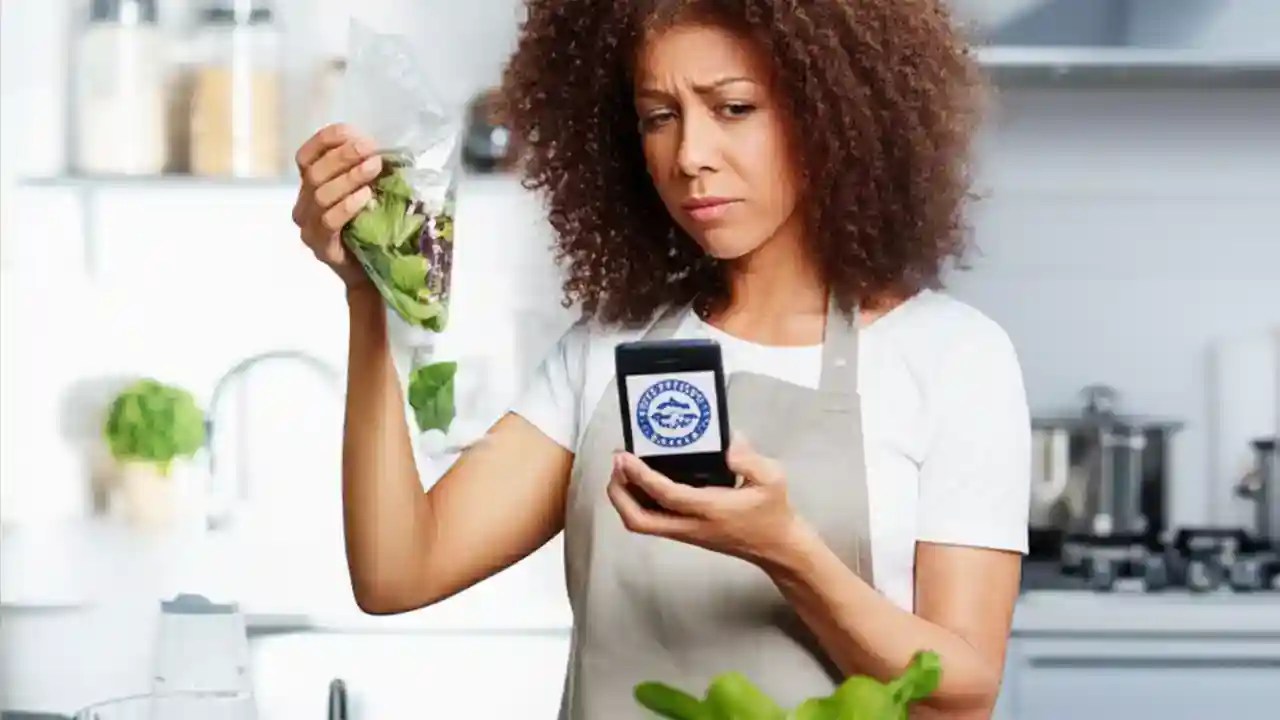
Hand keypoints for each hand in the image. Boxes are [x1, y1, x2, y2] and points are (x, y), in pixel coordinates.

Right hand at [290, 123, 383, 288]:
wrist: (371, 273)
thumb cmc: (370, 227)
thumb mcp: (368, 191)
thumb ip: (366, 169)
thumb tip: (380, 146)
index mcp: (309, 186)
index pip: (306, 155)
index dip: (328, 141)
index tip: (355, 134)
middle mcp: (303, 204)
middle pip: (314, 172)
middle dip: (344, 156)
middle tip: (372, 150)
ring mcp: (308, 227)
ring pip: (320, 194)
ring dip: (349, 177)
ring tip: (374, 168)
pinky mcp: (321, 247)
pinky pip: (328, 221)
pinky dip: (347, 205)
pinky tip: (366, 196)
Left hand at [607, 435, 806, 568]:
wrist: (776, 547)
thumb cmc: (772, 511)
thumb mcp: (772, 479)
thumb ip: (750, 459)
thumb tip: (729, 441)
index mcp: (710, 510)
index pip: (666, 495)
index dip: (641, 476)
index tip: (625, 456)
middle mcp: (691, 524)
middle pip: (639, 520)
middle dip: (619, 494)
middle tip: (617, 464)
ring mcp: (685, 531)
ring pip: (641, 523)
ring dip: (624, 498)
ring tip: (622, 468)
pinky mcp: (684, 532)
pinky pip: (651, 520)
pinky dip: (637, 501)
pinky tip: (640, 480)